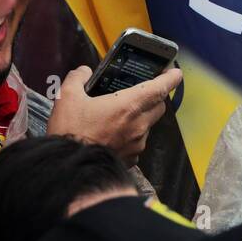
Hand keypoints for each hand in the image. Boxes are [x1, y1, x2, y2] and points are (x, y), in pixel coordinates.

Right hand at [48, 65, 182, 164]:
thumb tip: (84, 72)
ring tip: (121, 115)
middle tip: (141, 92)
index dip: (171, 78)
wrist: (69, 168)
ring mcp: (137, 144)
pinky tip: (115, 135)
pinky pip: (138, 142)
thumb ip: (78, 78)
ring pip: (149, 125)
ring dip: (141, 118)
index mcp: (129, 105)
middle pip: (159, 106)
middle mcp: (139, 124)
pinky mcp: (131, 158)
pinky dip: (132, 136)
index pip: (160, 88)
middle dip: (154, 97)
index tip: (174, 73)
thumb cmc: (71, 132)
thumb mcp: (67, 98)